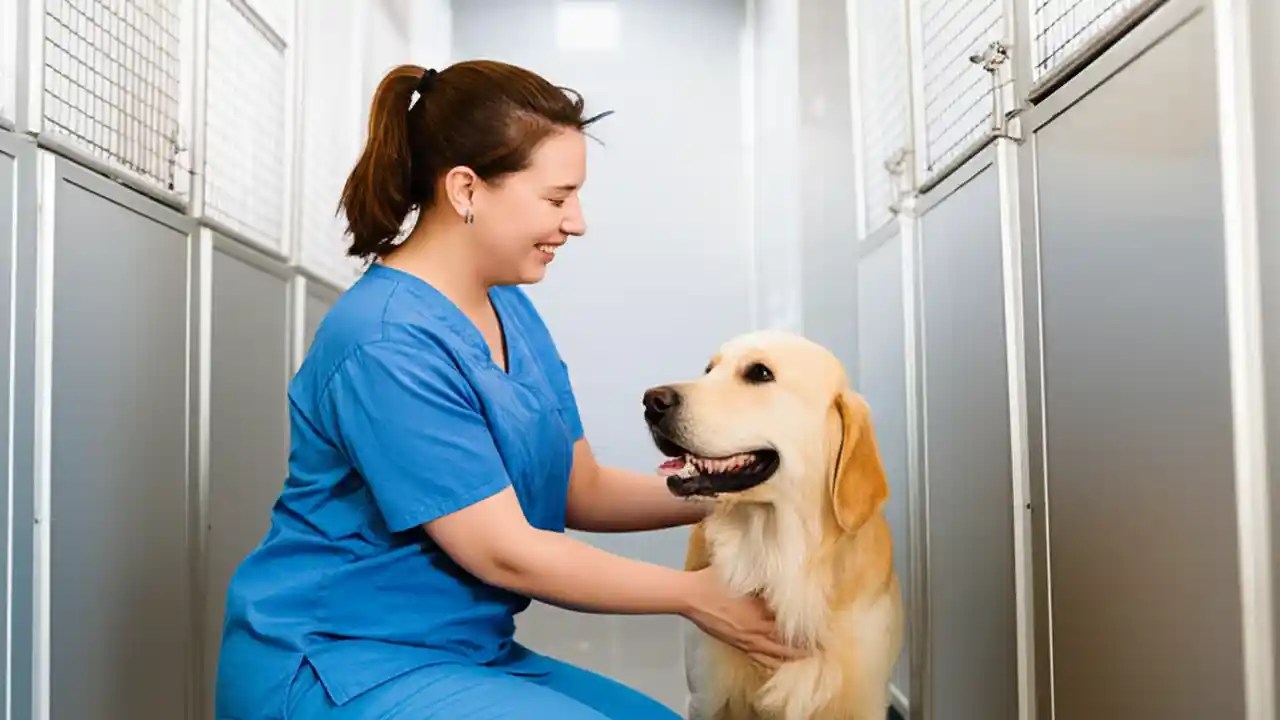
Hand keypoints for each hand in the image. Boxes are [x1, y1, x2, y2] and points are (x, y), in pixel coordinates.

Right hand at [680, 568, 811, 668]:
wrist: (689, 596)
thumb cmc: (712, 581)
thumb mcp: (740, 573)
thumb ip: (761, 576)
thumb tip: (779, 572)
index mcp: (758, 614)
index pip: (789, 626)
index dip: (807, 630)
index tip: (822, 630)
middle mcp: (754, 631)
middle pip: (785, 645)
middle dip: (804, 648)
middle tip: (822, 648)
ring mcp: (744, 641)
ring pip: (774, 655)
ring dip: (790, 657)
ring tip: (807, 658)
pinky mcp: (736, 644)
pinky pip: (759, 658)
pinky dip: (772, 661)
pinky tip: (779, 662)